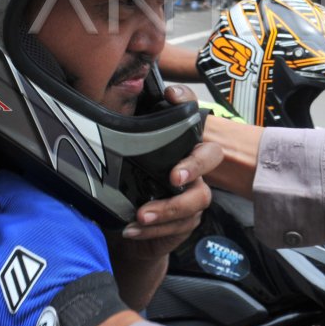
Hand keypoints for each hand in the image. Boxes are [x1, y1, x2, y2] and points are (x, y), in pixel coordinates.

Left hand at [0, 170, 127, 325]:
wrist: (78, 316)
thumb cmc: (86, 271)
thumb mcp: (84, 228)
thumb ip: (59, 215)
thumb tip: (52, 213)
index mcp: (31, 210)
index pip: (1, 186)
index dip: (2, 192)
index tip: (4, 198)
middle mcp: (5, 232)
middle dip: (4, 230)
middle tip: (24, 247)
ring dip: (5, 265)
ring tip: (29, 282)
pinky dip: (0, 296)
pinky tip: (20, 302)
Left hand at [108, 85, 221, 307]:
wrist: (121, 227)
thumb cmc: (122, 184)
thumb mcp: (114, 154)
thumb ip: (118, 125)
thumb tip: (121, 97)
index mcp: (175, 141)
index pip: (188, 110)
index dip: (185, 99)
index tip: (169, 95)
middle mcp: (191, 163)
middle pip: (211, 154)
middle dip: (196, 164)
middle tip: (174, 176)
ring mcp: (193, 192)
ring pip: (198, 197)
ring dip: (169, 207)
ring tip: (141, 215)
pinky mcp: (187, 219)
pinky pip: (180, 225)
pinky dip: (154, 230)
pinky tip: (132, 229)